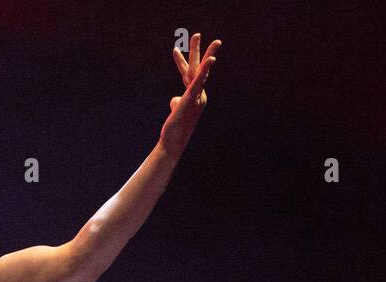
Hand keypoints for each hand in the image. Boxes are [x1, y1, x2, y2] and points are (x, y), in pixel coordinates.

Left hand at [159, 32, 220, 153]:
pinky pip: (198, 82)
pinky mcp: (191, 99)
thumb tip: (176, 99)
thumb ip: (177, 101)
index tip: (175, 50)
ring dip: (202, 53)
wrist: (173, 143)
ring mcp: (196, 97)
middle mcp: (199, 95)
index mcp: (195, 95)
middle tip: (197, 34)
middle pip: (198, 68)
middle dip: (199, 50)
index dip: (181, 62)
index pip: (189, 74)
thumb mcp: (176, 110)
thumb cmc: (174, 129)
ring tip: (198, 36)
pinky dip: (204, 70)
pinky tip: (211, 60)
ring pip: (199, 71)